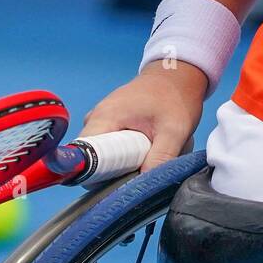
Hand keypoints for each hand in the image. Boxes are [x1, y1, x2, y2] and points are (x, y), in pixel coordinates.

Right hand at [77, 62, 205, 173]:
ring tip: (148, 154)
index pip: (85, 158)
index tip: (120, 183)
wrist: (177, 74)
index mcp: (105, 117)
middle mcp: (96, 117)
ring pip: (104, 153)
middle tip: (142, 169)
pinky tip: (146, 147)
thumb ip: (160, 159)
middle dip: (117, 170)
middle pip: (94, 159)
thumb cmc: (175, 97)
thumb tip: (142, 188)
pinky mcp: (110, 120)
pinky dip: (127, 151)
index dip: (98, 177)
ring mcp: (102, 118)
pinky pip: (111, 145)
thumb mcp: (174, 130)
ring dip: (124, 161)